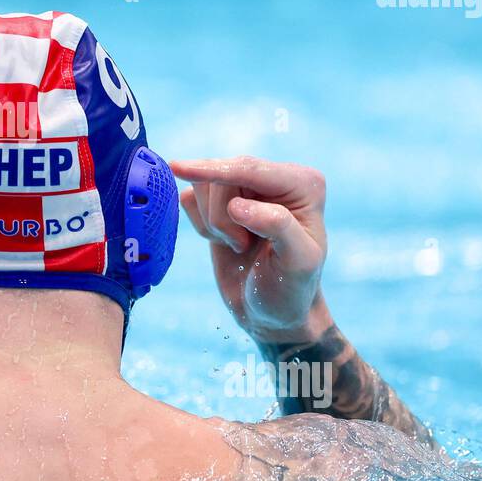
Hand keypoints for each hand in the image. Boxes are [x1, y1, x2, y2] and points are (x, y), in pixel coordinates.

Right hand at [171, 156, 328, 342]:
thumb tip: (238, 206)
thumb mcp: (298, 263)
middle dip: (223, 219)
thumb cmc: (291, 289)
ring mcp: (246, 188)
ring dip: (213, 224)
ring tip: (239, 246)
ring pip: (205, 185)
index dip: (215, 170)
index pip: (250, 169)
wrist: (271, 312)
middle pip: (223, 175)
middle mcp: (276, 179)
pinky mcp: (220, 202)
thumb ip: (277, 226)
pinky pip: (192, 197)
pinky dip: (200, 224)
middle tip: (244, 247)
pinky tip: (224, 242)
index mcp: (303, 184)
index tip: (178, 168)